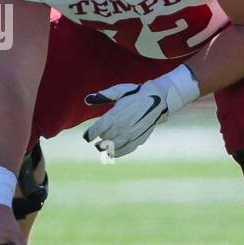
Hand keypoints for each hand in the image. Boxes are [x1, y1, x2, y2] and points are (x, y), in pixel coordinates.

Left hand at [82, 65, 199, 158]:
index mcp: (115, 115)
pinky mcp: (139, 139)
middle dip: (99, 138)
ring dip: (105, 148)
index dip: (89, 134)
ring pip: (114, 146)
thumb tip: (87, 100)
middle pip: (104, 138)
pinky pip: (126, 150)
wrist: (157, 98)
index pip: (97, 129)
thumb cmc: (135, 93)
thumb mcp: (118, 91)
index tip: (86, 137)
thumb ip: (102, 96)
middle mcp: (122, 126)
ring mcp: (131, 134)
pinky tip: (113, 153)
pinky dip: (118, 153)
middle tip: (98, 138)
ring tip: (101, 148)